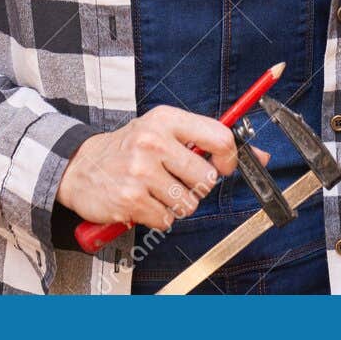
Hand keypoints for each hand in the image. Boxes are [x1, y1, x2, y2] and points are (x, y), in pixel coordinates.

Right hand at [57, 105, 267, 230]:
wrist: (80, 166)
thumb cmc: (128, 148)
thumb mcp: (164, 130)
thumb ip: (208, 140)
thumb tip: (260, 154)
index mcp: (166, 119)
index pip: (219, 137)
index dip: (230, 159)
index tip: (225, 166)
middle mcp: (153, 141)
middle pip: (206, 178)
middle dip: (197, 187)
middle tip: (177, 179)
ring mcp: (140, 171)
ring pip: (188, 203)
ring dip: (176, 204)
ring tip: (157, 191)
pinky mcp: (130, 199)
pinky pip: (166, 220)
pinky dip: (158, 217)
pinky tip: (144, 202)